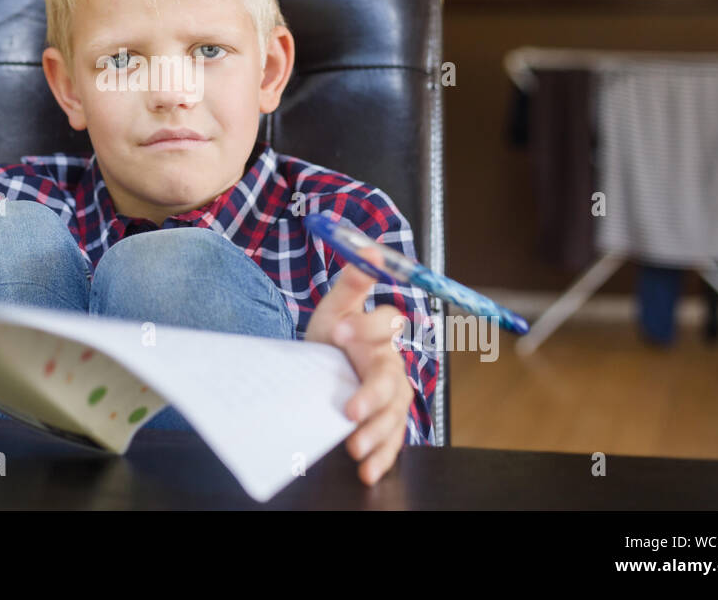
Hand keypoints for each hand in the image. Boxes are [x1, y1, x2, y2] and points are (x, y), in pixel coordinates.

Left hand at [305, 245, 413, 485]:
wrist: (323, 369)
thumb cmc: (332, 338)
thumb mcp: (335, 308)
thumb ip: (352, 281)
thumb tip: (367, 248)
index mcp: (380, 333)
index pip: (385, 323)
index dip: (365, 326)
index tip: (338, 331)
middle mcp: (390, 364)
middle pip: (391, 378)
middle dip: (372, 395)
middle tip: (349, 410)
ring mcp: (391, 396)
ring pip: (394, 414)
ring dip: (377, 433)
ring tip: (354, 447)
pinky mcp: (385, 424)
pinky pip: (391, 442)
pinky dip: (381, 457)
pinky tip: (367, 469)